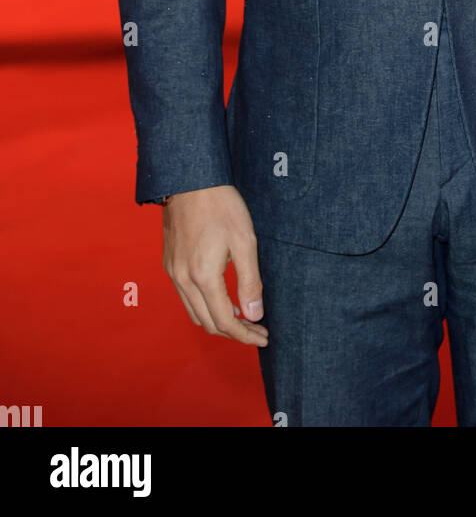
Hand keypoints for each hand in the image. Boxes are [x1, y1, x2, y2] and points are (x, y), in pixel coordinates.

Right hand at [162, 185, 267, 345]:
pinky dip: (204, 306)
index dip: (246, 335)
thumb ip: (250, 281)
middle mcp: (183, 280)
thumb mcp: (245, 241)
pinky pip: (186, 298)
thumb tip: (255, 314)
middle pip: (208, 323)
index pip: (225, 322)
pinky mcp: (169, 263)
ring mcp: (173, 273)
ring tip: (242, 316)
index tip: (264, 337)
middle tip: (258, 328)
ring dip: (217, 321)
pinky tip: (221, 296)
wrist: (189, 179)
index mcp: (203, 277)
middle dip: (234, 332)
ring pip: (194, 313)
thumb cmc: (221, 206)